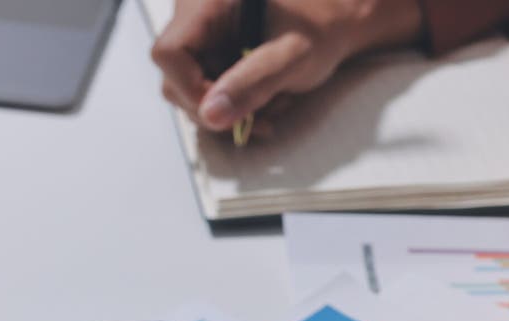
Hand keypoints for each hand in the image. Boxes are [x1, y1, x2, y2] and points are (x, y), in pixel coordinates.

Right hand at [151, 0, 422, 131]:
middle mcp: (197, 12)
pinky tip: (266, 101)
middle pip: (175, 77)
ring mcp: (205, 33)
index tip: (225, 112)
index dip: (190, 91)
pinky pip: (211, 87)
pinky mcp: (216, 49)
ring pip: (192, 89)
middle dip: (214, 109)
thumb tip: (211, 115)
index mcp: (208, 0)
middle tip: (253, 121)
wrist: (340, 15)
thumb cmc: (323, 25)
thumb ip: (251, 84)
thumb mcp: (291, 57)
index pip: (168, 54)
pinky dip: (237, 103)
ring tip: (268, 110)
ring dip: (230, 112)